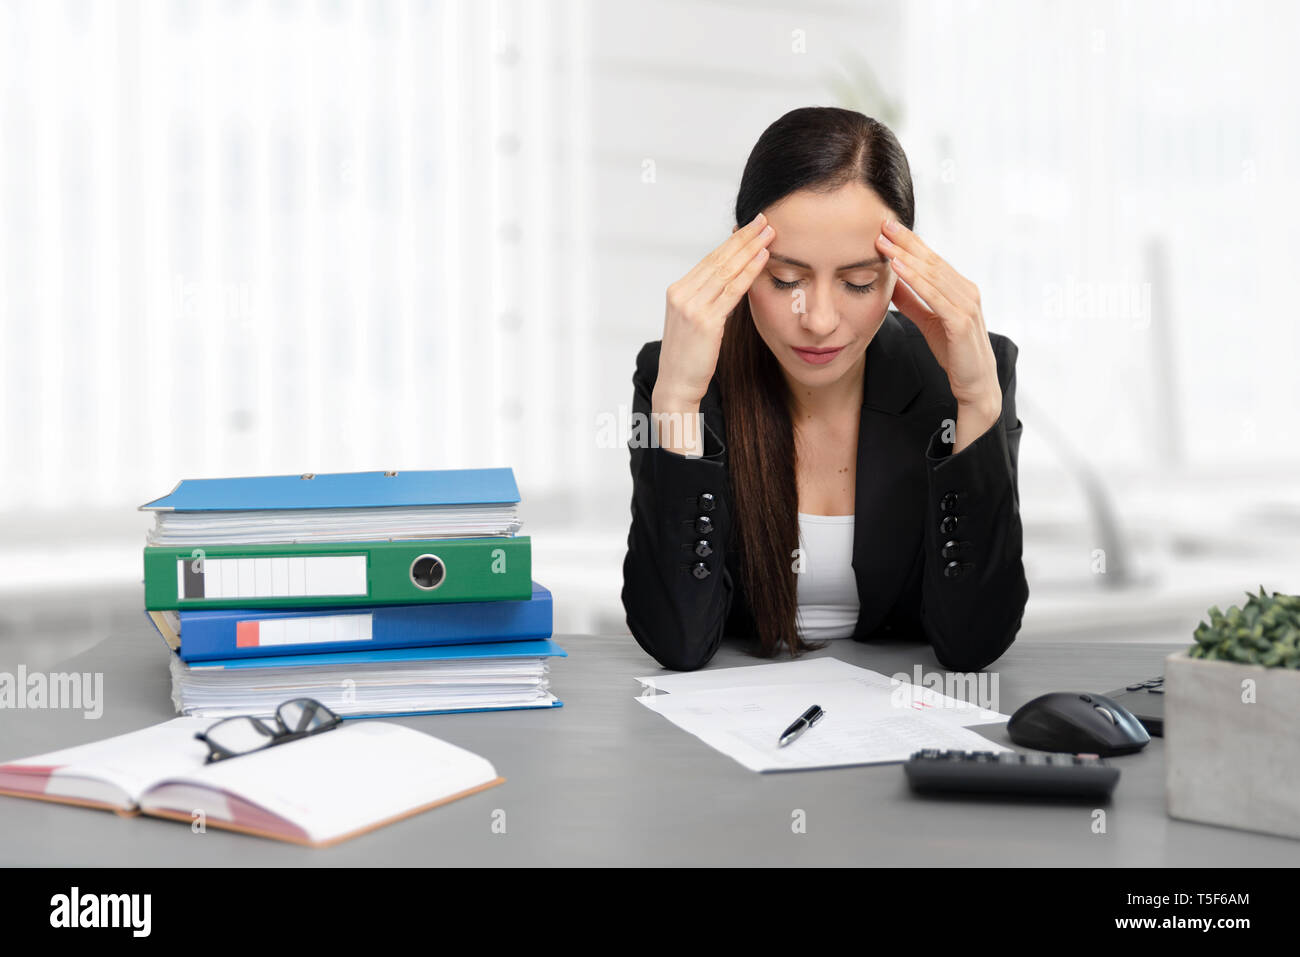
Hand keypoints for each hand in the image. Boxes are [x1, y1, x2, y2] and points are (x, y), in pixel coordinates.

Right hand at [654, 212, 775, 409]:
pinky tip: (764, 257)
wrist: (676, 386)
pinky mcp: (705, 321)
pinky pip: (733, 290)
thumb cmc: (689, 359)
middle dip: (743, 237)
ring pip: (727, 270)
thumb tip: (729, 282)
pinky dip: (750, 271)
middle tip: (764, 219)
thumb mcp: (694, 322)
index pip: (709, 260)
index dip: (732, 241)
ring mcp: (692, 307)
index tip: (750, 227)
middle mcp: (682, 294)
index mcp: (677, 291)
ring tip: (769, 233)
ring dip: (751, 249)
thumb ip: (707, 300)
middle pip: (719, 259)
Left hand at [876, 219, 1000, 418]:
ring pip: (933, 275)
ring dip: (907, 257)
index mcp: (960, 289)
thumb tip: (891, 282)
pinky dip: (916, 280)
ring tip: (885, 243)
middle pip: (932, 261)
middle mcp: (966, 292)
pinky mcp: (961, 322)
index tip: (888, 228)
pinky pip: (935, 296)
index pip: (932, 260)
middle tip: (883, 224)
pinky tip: (898, 269)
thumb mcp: (928, 321)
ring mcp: (966, 306)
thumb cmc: (954, 352)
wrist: (975, 383)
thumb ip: (912, 301)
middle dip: (907, 242)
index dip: (910, 242)